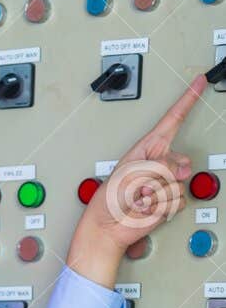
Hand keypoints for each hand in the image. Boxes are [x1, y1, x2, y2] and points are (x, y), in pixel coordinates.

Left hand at [67, 72, 206, 284]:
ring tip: (140, 198)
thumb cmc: (110, 197)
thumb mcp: (131, 172)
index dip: (187, 100)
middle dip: (164, 174)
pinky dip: (161, 206)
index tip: (199, 81)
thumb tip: (180, 171)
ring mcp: (165, 183)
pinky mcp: (169, 201)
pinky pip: (178, 200)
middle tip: (144, 184)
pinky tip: (147, 207)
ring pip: (179, 184)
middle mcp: (160, 164)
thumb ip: (159, 165)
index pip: (173, 119)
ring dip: (157, 194)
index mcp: (148, 148)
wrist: (108, 225)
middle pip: (182, 161)